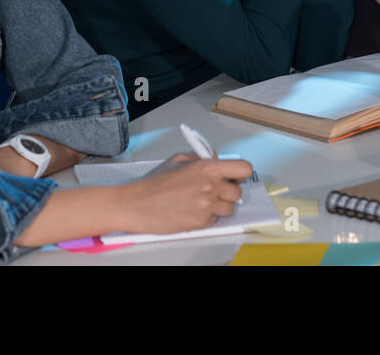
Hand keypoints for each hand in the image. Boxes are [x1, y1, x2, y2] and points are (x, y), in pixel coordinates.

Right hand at [113, 154, 253, 234]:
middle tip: (216, 191)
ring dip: (219, 206)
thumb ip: (202, 157)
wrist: (136, 204)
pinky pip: (215, 220)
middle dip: (229, 192)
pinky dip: (207, 217)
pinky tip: (192, 210)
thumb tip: (218, 158)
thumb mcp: (178, 160)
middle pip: (238, 192)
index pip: (243, 169)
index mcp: (208, 167)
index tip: (235, 176)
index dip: (241, 173)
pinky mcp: (200, 223)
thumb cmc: (155, 182)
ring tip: (202, 202)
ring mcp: (206, 206)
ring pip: (229, 208)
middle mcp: (210, 186)